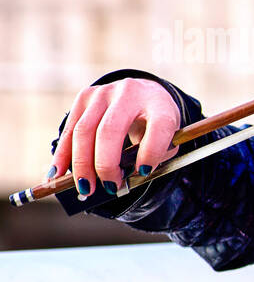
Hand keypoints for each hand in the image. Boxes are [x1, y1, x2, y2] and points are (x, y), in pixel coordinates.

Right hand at [50, 79, 182, 199]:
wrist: (146, 94)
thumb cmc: (156, 123)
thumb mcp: (168, 138)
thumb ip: (153, 158)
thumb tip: (119, 181)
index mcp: (159, 104)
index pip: (158, 128)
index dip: (150, 153)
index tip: (144, 172)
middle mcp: (130, 94)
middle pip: (109, 131)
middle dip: (105, 165)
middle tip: (110, 187)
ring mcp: (104, 93)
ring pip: (83, 131)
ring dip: (81, 164)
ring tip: (85, 187)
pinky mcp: (85, 96)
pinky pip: (69, 129)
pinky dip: (62, 154)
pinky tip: (58, 174)